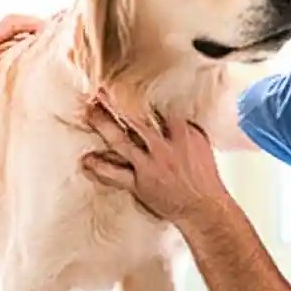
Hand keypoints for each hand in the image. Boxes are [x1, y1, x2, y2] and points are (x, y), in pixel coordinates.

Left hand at [81, 91, 230, 225]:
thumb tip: (168, 112)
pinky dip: (99, 167)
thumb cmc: (203, 178)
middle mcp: (166, 146)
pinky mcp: (140, 184)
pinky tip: (86, 160)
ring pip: (121, 141)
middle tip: (99, 90)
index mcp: (184, 133)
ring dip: (103, 125)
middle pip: (136, 119)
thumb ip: (184, 128)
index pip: (160, 107)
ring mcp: (151, 165)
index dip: (140, 94)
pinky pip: (114, 174)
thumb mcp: (200, 144)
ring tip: (89, 112)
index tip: (125, 82)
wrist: (204, 208)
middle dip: (116, 103)